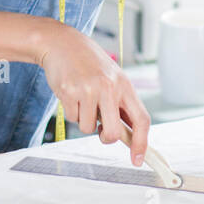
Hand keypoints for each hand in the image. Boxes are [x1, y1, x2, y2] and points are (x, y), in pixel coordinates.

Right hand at [37, 22, 150, 166]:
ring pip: (88, 128)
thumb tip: (130, 136)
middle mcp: (108, 87)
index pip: (141, 119)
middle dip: (105, 137)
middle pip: (112, 132)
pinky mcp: (68, 92)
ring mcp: (88, 90)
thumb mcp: (112, 78)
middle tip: (100, 129)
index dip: (142, 143)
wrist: (62, 43)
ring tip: (82, 98)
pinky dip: (71, 111)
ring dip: (84, 120)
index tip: (138, 159)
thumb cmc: (90, 63)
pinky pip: (72, 118)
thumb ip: (121, 104)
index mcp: (124, 85)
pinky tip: (71, 93)